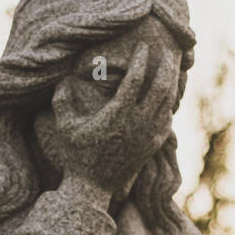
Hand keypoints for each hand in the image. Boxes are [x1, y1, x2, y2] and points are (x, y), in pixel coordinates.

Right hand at [47, 42, 178, 199]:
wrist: (92, 188)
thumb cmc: (76, 156)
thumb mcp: (65, 127)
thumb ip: (62, 101)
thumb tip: (62, 80)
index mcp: (117, 114)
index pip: (135, 78)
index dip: (140, 59)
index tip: (142, 46)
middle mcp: (137, 123)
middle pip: (159, 87)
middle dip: (164, 66)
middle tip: (167, 52)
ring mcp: (147, 135)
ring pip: (167, 103)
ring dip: (171, 84)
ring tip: (171, 69)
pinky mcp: (152, 146)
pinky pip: (167, 121)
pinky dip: (169, 106)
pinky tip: (167, 99)